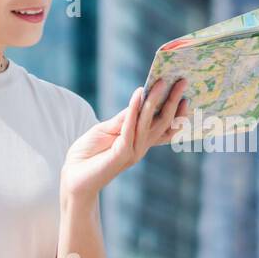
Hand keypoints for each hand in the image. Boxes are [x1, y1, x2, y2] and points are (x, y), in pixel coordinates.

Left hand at [60, 78, 189, 200]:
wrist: (73, 176)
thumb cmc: (89, 153)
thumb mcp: (108, 129)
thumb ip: (124, 117)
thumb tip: (141, 96)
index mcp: (141, 142)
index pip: (166, 126)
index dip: (178, 111)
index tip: (185, 92)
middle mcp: (142, 147)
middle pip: (163, 122)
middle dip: (173, 100)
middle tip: (182, 81)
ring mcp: (133, 152)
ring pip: (149, 122)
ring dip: (155, 100)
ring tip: (160, 82)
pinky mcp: (121, 154)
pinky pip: (130, 128)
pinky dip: (134, 110)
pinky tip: (138, 94)